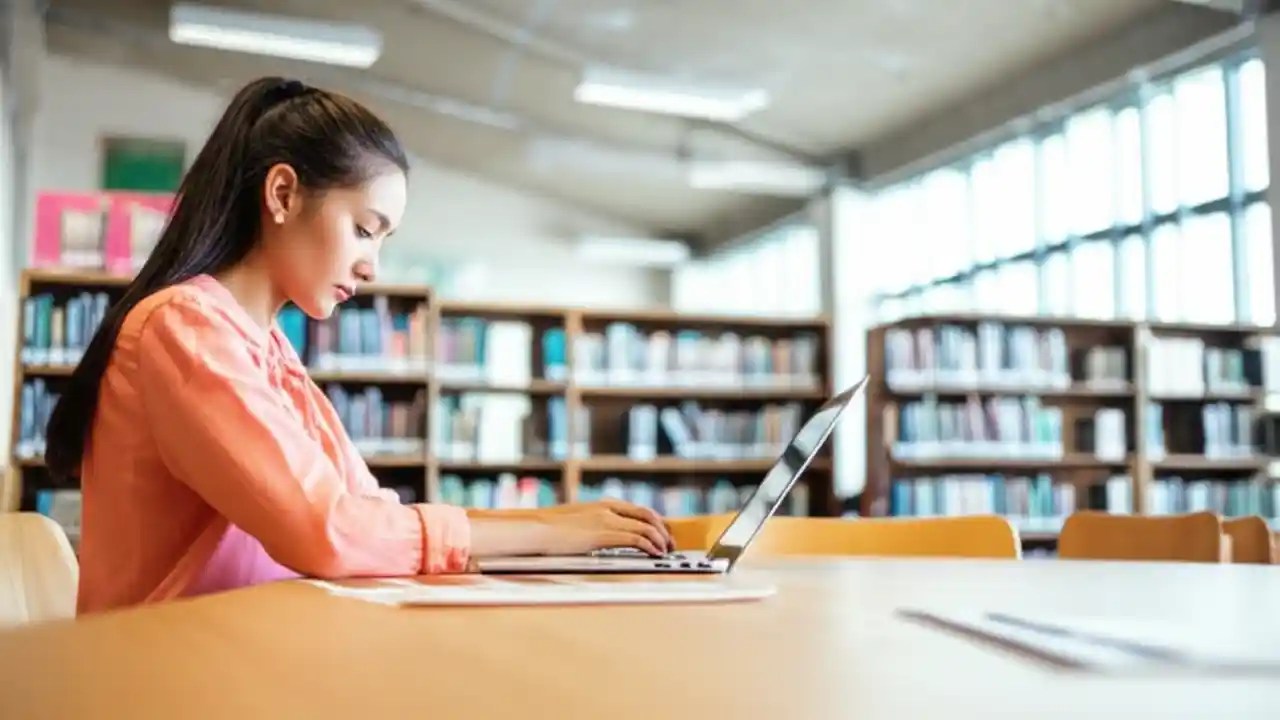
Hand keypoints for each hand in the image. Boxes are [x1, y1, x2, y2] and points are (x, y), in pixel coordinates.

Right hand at [535, 500, 673, 556]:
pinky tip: (654, 554)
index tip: (663, 533)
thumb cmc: (550, 529)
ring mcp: (606, 520)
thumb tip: (600, 538)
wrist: (536, 528)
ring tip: (665, 552)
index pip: (639, 510)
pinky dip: (649, 546)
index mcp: (604, 504)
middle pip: (648, 516)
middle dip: (663, 530)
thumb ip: (593, 525)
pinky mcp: (603, 534)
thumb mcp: (577, 522)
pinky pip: (635, 538)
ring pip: (645, 526)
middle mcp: (608, 509)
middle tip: (670, 544)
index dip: (656, 522)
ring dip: (660, 540)